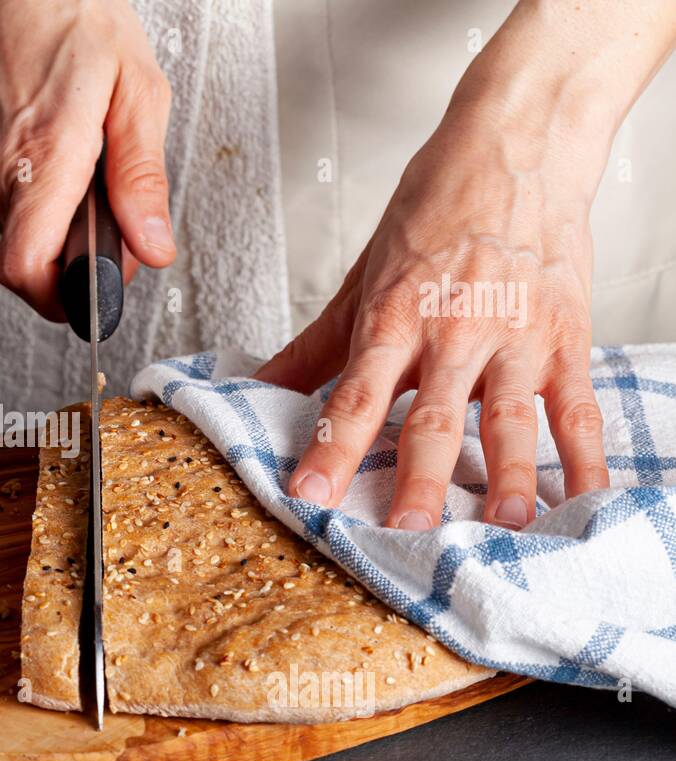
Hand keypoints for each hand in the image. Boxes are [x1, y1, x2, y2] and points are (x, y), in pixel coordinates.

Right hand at [0, 0, 175, 320]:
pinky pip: (6, 207)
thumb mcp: (136, 91)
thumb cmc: (68, 15)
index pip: (27, 271)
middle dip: (74, 259)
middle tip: (111, 218)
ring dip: (57, 225)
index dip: (63, 299)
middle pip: (29, 263)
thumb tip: (152, 246)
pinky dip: (39, 200)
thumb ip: (142, 179)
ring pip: (19, 237)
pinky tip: (58, 158)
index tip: (97, 290)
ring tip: (85, 170)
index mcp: (42, 161)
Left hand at [257, 0, 675, 528]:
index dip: (331, 447)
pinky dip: (583, 456)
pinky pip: (578, 407)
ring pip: (510, 419)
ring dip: (509, 476)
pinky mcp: (566, 337)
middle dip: (418, 480)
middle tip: (405, 531)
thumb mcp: (364, 275)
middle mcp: (454, 332)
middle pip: (433, 419)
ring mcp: (515, 336)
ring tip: (503, 526)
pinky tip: (583, 498)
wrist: (517, 144)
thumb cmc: (437, 208)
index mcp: (396, 317)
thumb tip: (260, 386)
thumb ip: (317, 345)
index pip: (358, 395)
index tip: (309, 493)